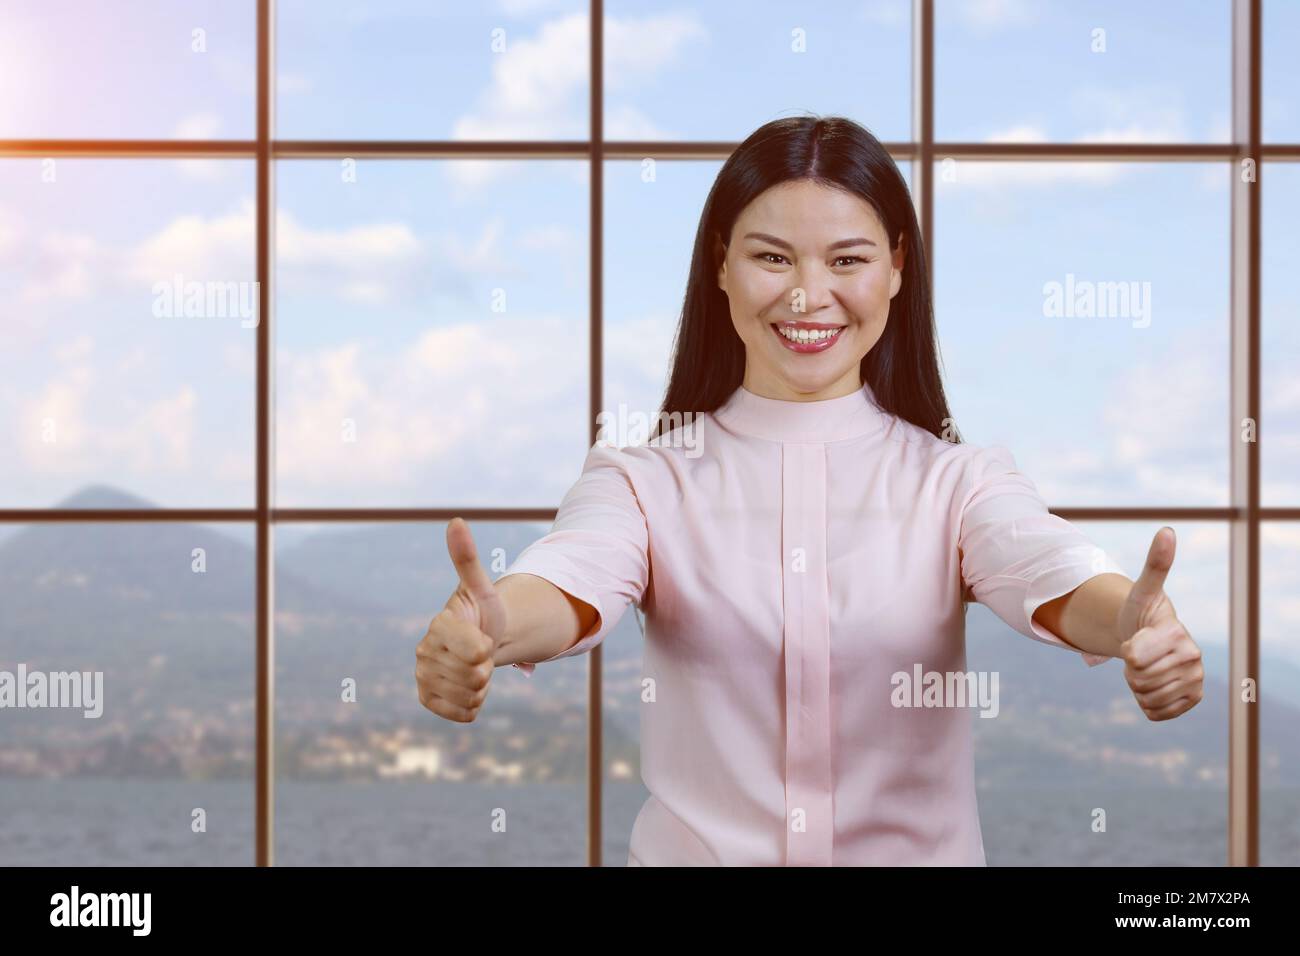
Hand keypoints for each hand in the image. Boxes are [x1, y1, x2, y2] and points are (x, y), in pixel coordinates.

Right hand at [415, 518, 508, 722]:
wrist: (479, 640)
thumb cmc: (481, 613)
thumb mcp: (481, 587)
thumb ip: (467, 559)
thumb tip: (455, 521)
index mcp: (438, 626)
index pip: (476, 651)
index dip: (486, 648)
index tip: (482, 638)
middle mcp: (423, 653)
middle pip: (476, 676)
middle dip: (487, 667)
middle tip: (480, 653)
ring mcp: (423, 679)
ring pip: (472, 696)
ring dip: (482, 686)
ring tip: (474, 667)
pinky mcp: (428, 701)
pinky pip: (465, 714)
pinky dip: (474, 704)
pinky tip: (467, 686)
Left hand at [1116, 526, 1203, 720]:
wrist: (1149, 636)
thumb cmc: (1141, 612)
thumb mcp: (1141, 590)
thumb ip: (1155, 564)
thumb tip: (1167, 530)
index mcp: (1178, 634)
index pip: (1133, 658)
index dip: (1126, 651)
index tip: (1135, 638)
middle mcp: (1193, 659)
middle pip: (1138, 679)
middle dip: (1130, 669)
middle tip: (1139, 653)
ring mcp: (1195, 681)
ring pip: (1145, 697)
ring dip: (1137, 685)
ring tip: (1146, 666)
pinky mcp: (1191, 700)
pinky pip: (1155, 712)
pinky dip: (1146, 702)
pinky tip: (1153, 683)